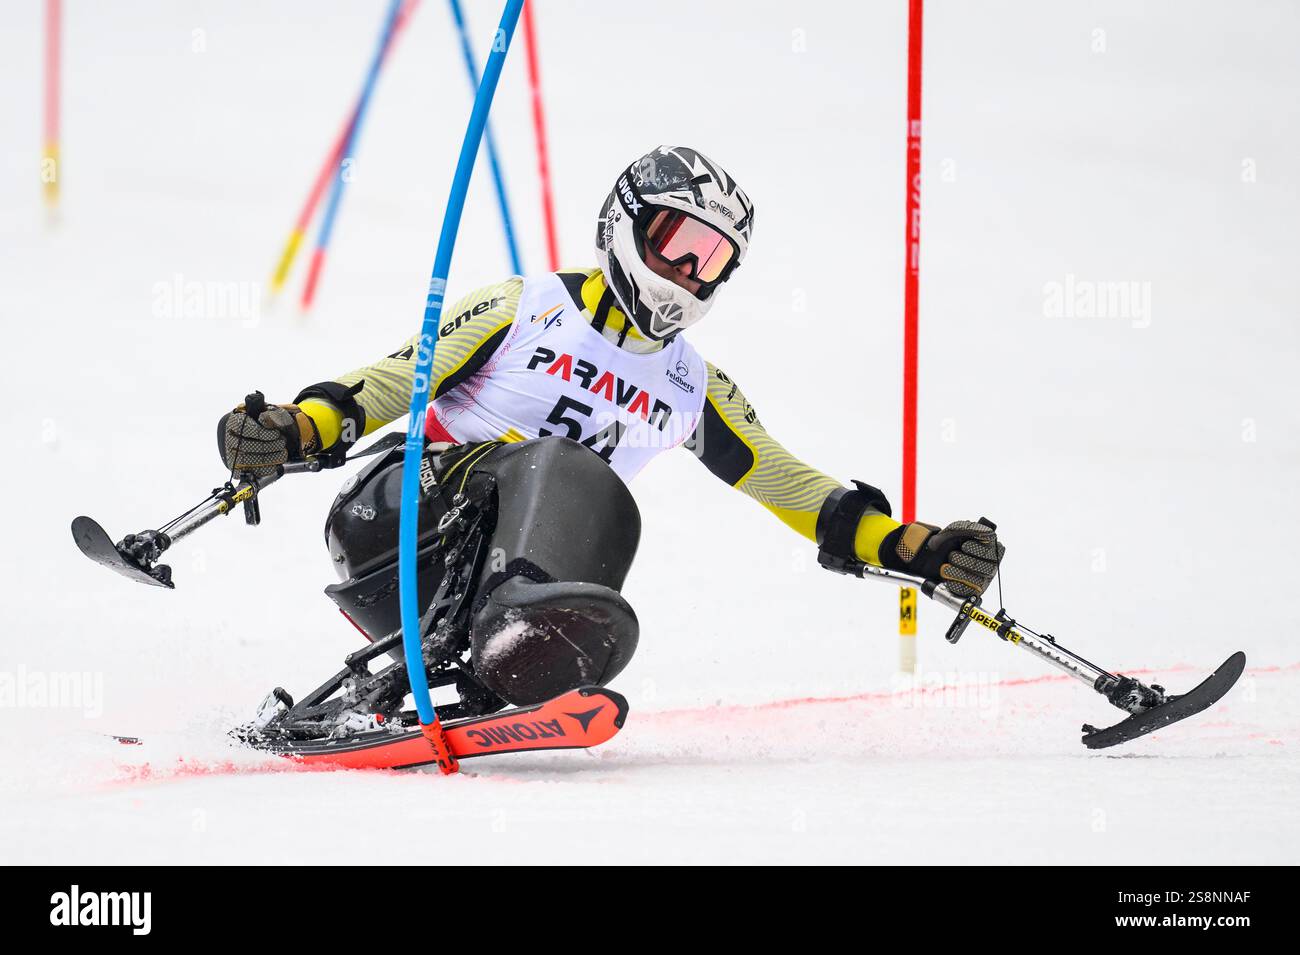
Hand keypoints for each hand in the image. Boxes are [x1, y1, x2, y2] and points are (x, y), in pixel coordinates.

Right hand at [217, 392, 319, 473]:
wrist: (258, 433)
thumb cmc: (264, 422)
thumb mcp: (269, 413)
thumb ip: (271, 414)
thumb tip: (266, 419)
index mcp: (234, 422)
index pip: (243, 428)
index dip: (261, 433)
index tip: (276, 434)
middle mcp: (230, 439)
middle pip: (245, 446)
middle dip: (268, 446)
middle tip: (282, 443)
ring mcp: (232, 454)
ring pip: (247, 460)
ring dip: (269, 458)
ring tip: (283, 453)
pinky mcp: (238, 467)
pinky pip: (249, 471)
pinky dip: (265, 469)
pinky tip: (276, 463)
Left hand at [879, 519, 1003, 597]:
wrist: (930, 555)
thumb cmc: (948, 541)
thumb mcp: (956, 529)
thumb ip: (971, 528)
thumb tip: (988, 532)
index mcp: (991, 548)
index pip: (994, 552)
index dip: (979, 550)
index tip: (964, 546)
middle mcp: (990, 565)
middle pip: (987, 568)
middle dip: (965, 561)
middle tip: (951, 555)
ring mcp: (982, 579)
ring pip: (976, 580)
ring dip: (958, 572)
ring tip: (944, 567)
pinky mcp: (971, 591)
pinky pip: (967, 591)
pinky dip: (954, 584)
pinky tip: (946, 578)